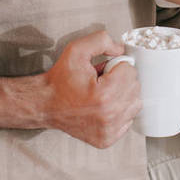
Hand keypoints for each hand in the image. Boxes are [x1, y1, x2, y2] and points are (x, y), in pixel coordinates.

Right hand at [40, 30, 141, 147]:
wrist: (45, 104)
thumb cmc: (60, 80)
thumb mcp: (77, 50)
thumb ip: (102, 40)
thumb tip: (121, 49)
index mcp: (105, 94)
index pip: (130, 71)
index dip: (116, 66)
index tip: (103, 70)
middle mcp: (109, 115)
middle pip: (135, 88)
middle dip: (121, 80)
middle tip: (102, 81)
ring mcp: (109, 130)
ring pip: (134, 104)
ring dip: (122, 96)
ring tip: (103, 93)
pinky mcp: (107, 139)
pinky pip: (127, 120)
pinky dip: (119, 112)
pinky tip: (103, 107)